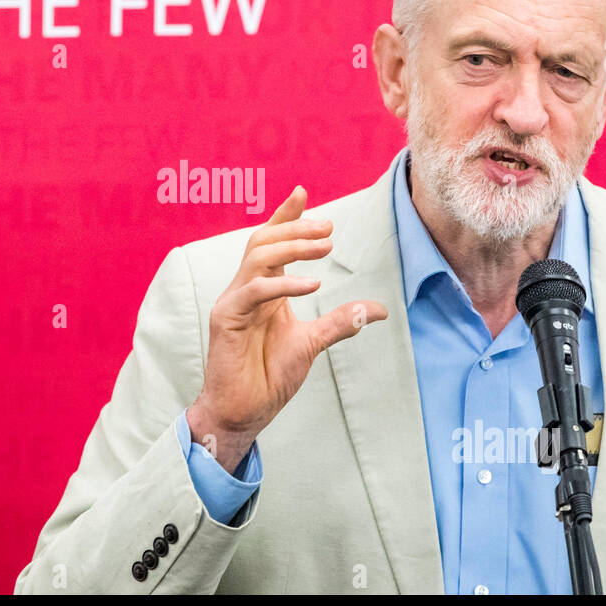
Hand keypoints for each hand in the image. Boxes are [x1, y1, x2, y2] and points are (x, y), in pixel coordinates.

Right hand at [188, 185, 386, 473]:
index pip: (269, 242)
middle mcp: (245, 289)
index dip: (285, 216)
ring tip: (325, 246)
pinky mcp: (226, 320)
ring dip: (292, 247)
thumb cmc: (268, 376)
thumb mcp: (313, 343)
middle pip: (263, 241)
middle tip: (329, 227)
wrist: (243, 412)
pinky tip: (313, 285)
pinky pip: (254, 292)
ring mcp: (233, 302)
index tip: (303, 193)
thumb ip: (340, 322)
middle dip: (295, 227)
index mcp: (262, 290)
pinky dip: (283, 285)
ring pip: (257, 257)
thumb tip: (379, 310)